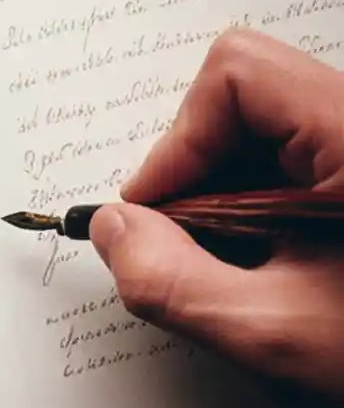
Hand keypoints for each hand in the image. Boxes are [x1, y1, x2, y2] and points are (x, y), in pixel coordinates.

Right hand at [89, 28, 343, 401]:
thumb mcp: (276, 333)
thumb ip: (173, 281)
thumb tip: (115, 231)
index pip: (240, 75)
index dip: (182, 140)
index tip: (158, 208)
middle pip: (245, 100)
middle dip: (197, 173)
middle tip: (188, 244)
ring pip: (263, 135)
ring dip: (224, 197)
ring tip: (239, 267)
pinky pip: (291, 167)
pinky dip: (256, 212)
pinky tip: (269, 266)